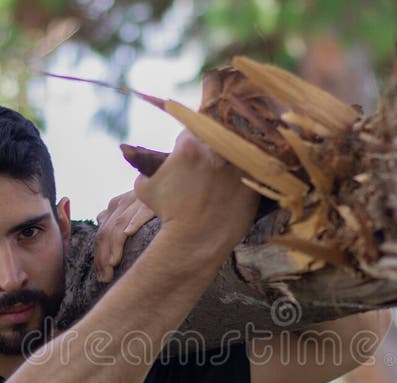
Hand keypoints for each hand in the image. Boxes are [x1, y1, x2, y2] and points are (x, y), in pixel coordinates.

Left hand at [94, 190, 155, 282]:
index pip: (101, 234)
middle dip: (103, 257)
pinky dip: (133, 223)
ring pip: (118, 226)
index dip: (99, 257)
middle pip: (105, 233)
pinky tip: (129, 234)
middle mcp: (123, 203)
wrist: (174, 182)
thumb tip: (100, 219)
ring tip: (113, 264)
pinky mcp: (151, 200)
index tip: (102, 276)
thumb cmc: (156, 199)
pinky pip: (139, 212)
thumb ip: (117, 214)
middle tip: (105, 277)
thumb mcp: (133, 205)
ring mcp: (136, 200)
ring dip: (114, 247)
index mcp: (116, 206)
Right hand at [133, 131, 257, 259]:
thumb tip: (141, 161)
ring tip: (229, 168)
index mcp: (188, 146)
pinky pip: (255, 166)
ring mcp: (236, 164)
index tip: (196, 149)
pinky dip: (250, 170)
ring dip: (234, 153)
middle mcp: (214, 150)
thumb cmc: (168, 215)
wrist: (193, 241)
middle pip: (218, 134)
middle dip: (215, 142)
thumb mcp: (145, 189)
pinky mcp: (253, 180)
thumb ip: (145, 168)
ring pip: (238, 147)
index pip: (193, 127)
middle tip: (214, 156)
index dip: (193, 138)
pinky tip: (243, 179)